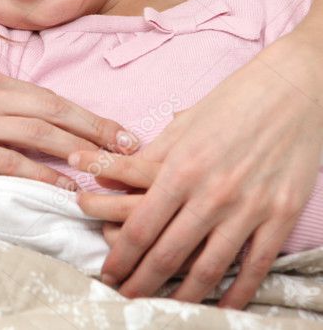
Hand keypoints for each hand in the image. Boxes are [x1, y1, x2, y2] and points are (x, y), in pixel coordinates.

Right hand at [0, 66, 140, 189]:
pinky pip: (8, 161)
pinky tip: (62, 184)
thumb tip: (20, 111)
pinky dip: (39, 172)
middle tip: (132, 147)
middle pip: (55, 111)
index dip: (87, 114)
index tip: (117, 129)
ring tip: (107, 167)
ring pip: (38, 133)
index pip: (49, 96)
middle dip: (97, 130)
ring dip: (78, 150)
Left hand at [91, 49, 322, 309]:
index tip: (106, 273)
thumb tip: (104, 175)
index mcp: (180, 168)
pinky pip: (254, 267)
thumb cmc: (231, 103)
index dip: (120, 257)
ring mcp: (248, 209)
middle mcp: (211, 193)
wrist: (293, 90)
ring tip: (160, 308)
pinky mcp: (280, 217)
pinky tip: (219, 307)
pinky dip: (236, 293)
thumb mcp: (182, 126)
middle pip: (167, 253)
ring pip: (208, 268)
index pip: (139, 226)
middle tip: (122, 297)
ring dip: (181, 295)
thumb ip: (147, 158)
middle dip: (140, 282)